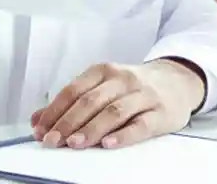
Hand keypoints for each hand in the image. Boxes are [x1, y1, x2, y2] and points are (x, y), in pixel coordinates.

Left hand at [31, 60, 202, 149]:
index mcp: (105, 71)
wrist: (178, 81)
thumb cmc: (133, 87)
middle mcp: (123, 79)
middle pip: (91, 101)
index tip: (41, 131)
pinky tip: (108, 144)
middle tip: (53, 141)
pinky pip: (141, 125)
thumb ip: (71, 102)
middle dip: (69, 123)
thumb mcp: (103, 86)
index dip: (55, 111)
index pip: (74, 90)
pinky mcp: (160, 112)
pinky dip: (123, 135)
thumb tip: (37, 120)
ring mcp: (143, 95)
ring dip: (91, 129)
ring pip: (114, 112)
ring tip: (75, 144)